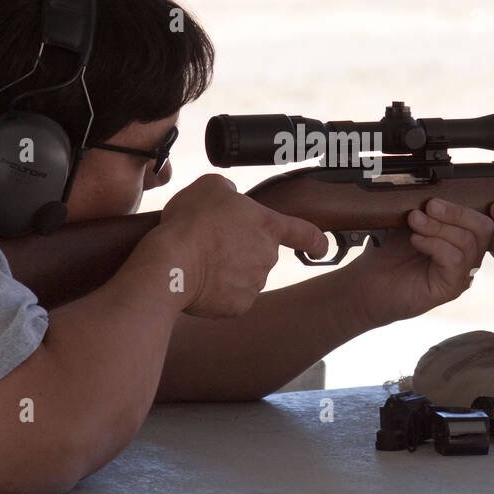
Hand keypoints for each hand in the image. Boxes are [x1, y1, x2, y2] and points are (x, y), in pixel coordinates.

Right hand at [153, 174, 328, 317]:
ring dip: (227, 269)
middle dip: (240, 249)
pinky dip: (216, 291)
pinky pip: (229, 297)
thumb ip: (230, 191)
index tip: (321, 247)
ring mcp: (254, 284)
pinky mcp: (237, 306)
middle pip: (259, 253)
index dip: (315, 240)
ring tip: (199, 260)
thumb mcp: (211, 187)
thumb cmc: (191, 222)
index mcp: (267, 226)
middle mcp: (267, 257)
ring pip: (243, 275)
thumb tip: (230, 199)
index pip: (304, 233)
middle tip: (211, 241)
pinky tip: (198, 279)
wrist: (172, 264)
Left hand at [340, 198, 493, 326]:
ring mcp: (461, 274)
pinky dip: (435, 244)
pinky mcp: (450, 287)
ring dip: (439, 226)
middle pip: (485, 228)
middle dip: (457, 212)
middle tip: (430, 206)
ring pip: (468, 242)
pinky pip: (455, 260)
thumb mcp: (414, 219)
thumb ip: (433, 207)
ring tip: (414, 221)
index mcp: (465, 238)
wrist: (368, 281)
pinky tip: (417, 240)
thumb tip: (439, 191)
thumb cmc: (391, 250)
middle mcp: (469, 257)